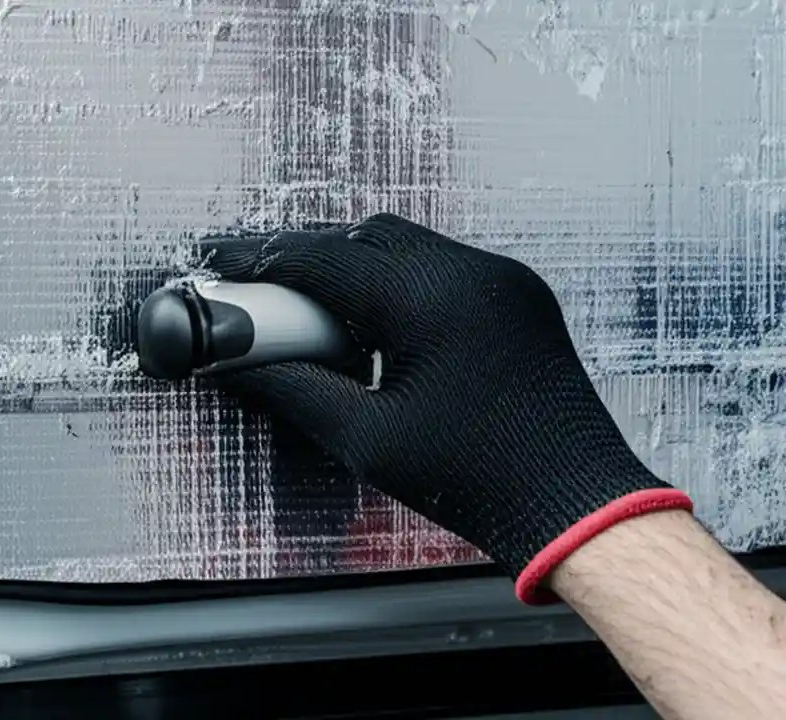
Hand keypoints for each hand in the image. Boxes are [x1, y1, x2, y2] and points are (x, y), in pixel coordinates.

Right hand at [206, 213, 692, 602]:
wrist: (573, 501)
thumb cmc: (482, 478)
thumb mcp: (364, 437)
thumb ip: (293, 390)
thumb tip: (242, 367)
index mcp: (429, 299)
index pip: (321, 258)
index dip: (260, 259)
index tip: (221, 261)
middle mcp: (470, 272)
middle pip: (361, 236)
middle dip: (305, 257)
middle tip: (260, 289)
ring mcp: (500, 280)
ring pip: (403, 245)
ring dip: (352, 267)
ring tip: (313, 312)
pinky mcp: (516, 297)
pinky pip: (441, 265)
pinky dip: (396, 281)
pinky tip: (373, 321)